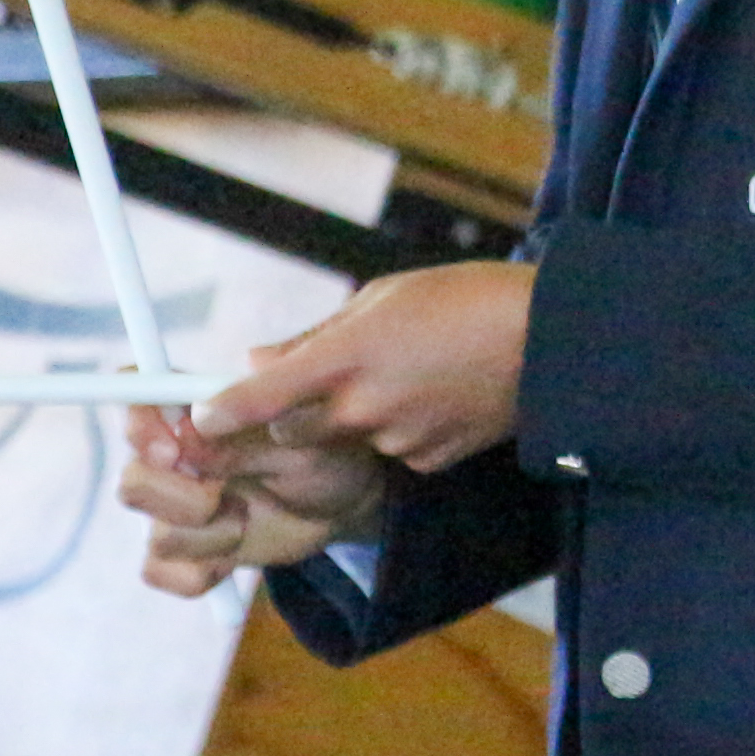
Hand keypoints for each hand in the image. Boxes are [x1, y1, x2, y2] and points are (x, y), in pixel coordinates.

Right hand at [120, 407, 389, 593]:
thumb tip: (193, 430)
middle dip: (177, 498)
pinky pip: (159, 571)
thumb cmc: (326, 453)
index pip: (140, 402)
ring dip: (210, 537)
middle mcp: (176, 458)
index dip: (141, 426)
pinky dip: (199, 572)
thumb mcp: (306, 439)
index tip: (172, 451)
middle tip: (221, 496)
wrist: (344, 504)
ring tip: (249, 518)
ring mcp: (176, 507)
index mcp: (199, 413)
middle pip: (133, 482)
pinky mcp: (185, 549)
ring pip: (157, 534)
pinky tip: (234, 555)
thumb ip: (249, 435)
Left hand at [207, 262, 536, 473]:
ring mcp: (397, 439)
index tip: (200, 417)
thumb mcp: (384, 295)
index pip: (256, 399)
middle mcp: (363, 406)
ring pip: (347, 440)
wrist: (555, 341)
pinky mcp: (429, 460)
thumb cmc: (469, 300)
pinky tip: (435, 398)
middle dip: (296, 413)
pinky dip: (401, 431)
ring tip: (407, 376)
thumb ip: (317, 336)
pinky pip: (393, 452)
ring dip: (356, 419)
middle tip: (332, 379)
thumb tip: (260, 361)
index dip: (217, 413)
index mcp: (346, 356)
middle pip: (292, 431)